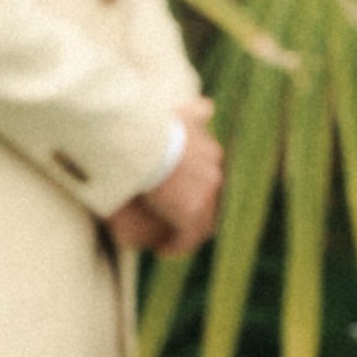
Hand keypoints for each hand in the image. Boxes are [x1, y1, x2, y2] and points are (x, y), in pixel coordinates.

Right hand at [105, 103, 222, 256]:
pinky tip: (163, 250)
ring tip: (172, 241)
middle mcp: (216, 177)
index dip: (203, 193)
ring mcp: (205, 198)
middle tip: (181, 224)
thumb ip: (197, 112)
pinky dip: (176, 246)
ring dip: (188, 235)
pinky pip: (187, 239)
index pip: (216, 181)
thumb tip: (209, 106)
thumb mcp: (181, 114)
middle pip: (215, 206)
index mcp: (214, 155)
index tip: (186, 200)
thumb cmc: (152, 127)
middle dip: (200, 216)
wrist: (140, 141)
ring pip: (203, 225)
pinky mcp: (191, 215)